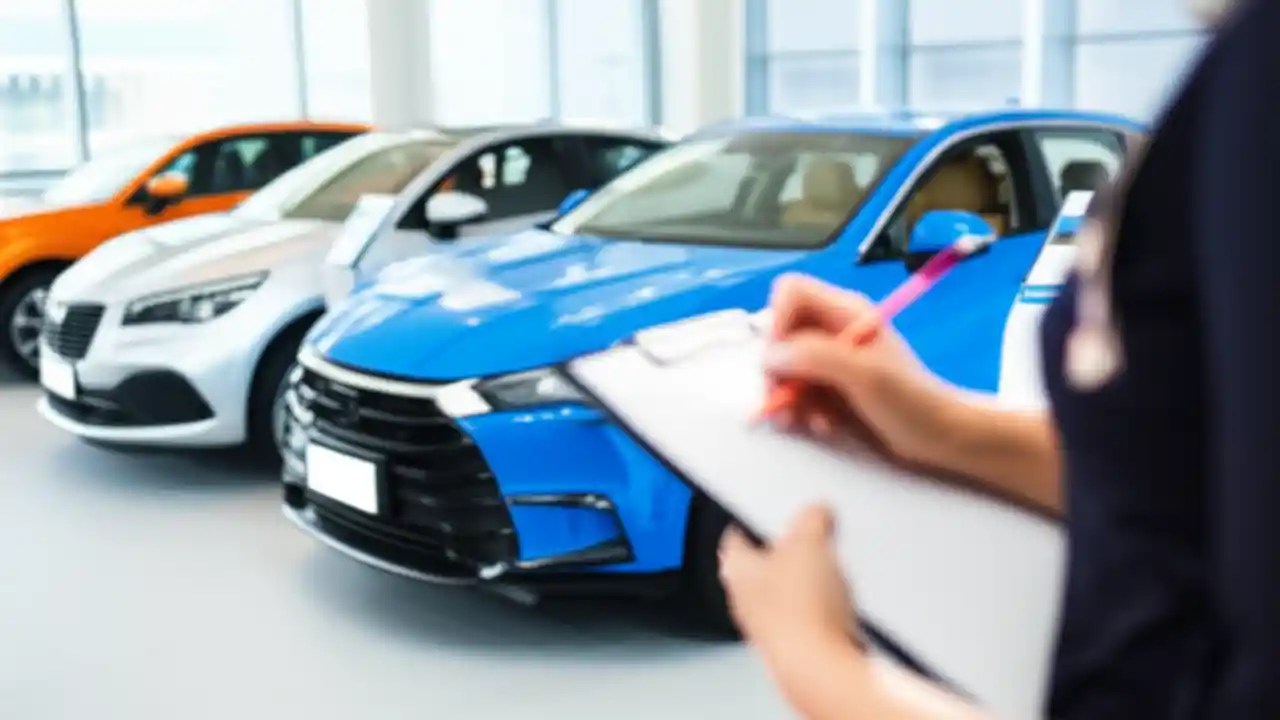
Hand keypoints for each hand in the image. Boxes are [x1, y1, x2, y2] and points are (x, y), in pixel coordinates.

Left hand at [719, 505, 856, 661]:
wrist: (821, 666)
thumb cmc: (798, 613)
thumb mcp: (807, 541)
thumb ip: (810, 516)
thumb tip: (816, 510)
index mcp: (734, 569)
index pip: (735, 535)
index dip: (753, 518)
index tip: (769, 510)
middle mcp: (745, 600)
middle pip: (767, 563)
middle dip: (792, 548)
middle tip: (813, 537)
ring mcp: (771, 625)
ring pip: (790, 589)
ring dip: (811, 579)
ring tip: (832, 573)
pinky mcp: (797, 643)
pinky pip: (811, 614)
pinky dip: (825, 605)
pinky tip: (840, 603)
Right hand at [764, 274, 955, 466]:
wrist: (941, 437)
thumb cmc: (910, 401)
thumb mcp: (865, 375)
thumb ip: (816, 357)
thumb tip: (771, 356)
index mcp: (844, 312)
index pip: (791, 292)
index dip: (779, 321)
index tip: (783, 359)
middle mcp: (833, 330)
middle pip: (781, 333)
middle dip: (778, 370)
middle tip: (784, 401)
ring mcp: (831, 360)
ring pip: (785, 368)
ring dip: (789, 397)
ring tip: (808, 421)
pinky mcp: (831, 388)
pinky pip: (798, 392)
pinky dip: (803, 411)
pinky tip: (823, 426)